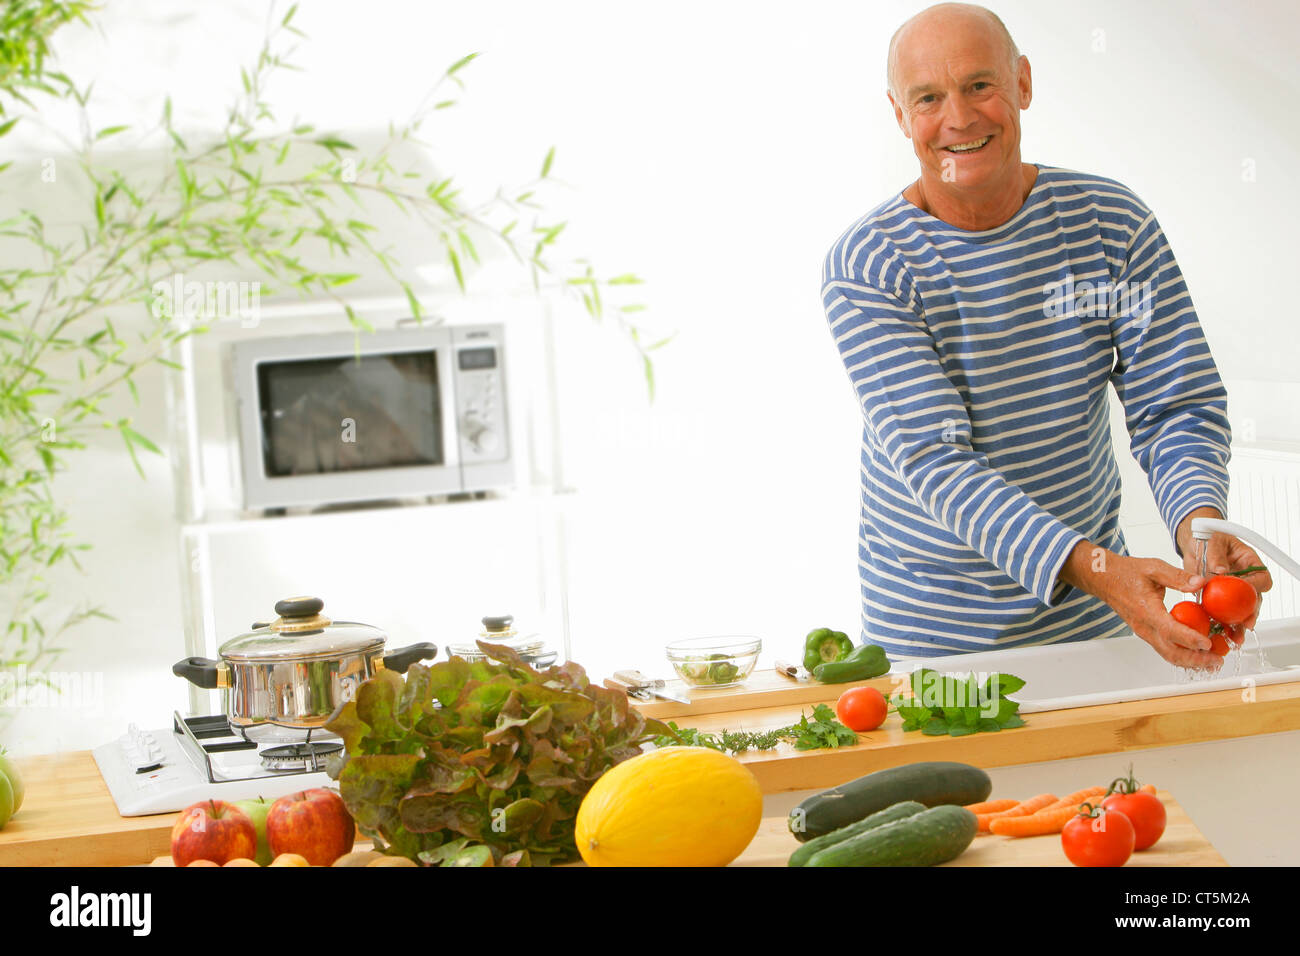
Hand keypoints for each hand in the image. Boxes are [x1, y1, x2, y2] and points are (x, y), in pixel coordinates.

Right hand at [1059, 543, 1216, 667]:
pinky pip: (1165, 649)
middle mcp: (1144, 626)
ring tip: (1211, 662)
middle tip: (1217, 660)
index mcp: (1146, 610)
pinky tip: (1197, 653)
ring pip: (1168, 655)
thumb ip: (1178, 577)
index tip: (1207, 643)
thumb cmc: (1126, 572)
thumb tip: (1201, 584)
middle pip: (1170, 652)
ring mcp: (1144, 632)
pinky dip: (1183, 655)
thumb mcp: (1153, 567)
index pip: (1169, 630)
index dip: (1189, 639)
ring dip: (1191, 662)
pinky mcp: (1146, 633)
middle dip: (1195, 660)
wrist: (1104, 579)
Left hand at [1175, 510, 1273, 630]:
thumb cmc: (1208, 537)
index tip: (1248, 596)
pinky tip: (1220, 633)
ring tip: (1235, 637)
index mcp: (1249, 563)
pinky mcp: (1219, 597)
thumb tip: (1220, 570)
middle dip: (1251, 613)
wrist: (1194, 543)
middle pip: (1254, 599)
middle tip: (1245, 624)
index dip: (1256, 587)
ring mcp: (1232, 590)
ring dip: (1238, 624)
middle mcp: (1245, 578)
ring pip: (1240, 610)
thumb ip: (1216, 555)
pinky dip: (1222, 623)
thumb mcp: (1212, 541)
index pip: (1260, 577)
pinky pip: (1223, 612)